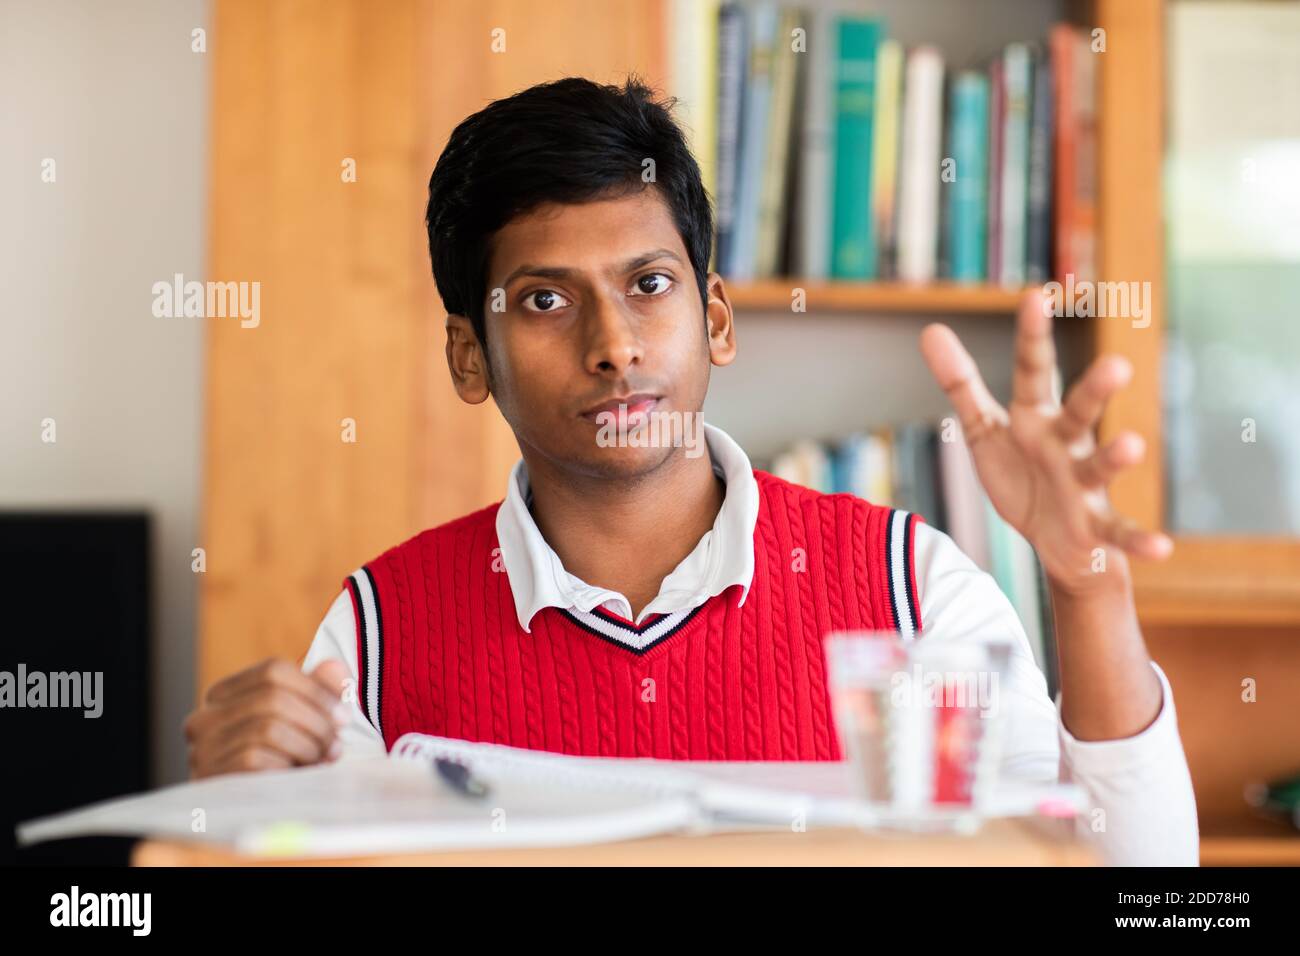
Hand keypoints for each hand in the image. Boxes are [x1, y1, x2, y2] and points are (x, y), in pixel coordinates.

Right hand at [184, 658, 350, 777]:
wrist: (256, 815)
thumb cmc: (281, 761)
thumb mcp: (301, 722)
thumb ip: (318, 690)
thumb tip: (336, 668)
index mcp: (223, 695)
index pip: (273, 671)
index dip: (316, 690)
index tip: (343, 715)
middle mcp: (204, 718)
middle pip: (273, 697)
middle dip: (316, 722)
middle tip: (336, 745)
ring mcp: (202, 749)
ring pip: (268, 728)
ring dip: (306, 746)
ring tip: (321, 760)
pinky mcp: (208, 779)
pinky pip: (254, 759)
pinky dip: (286, 766)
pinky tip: (297, 776)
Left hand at [919, 289, 1172, 594]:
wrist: (1053, 540)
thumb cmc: (1022, 474)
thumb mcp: (985, 429)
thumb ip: (961, 382)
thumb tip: (930, 328)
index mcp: (1036, 417)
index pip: (1034, 371)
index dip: (1033, 336)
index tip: (1035, 296)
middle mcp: (1066, 443)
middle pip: (1080, 412)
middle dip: (1096, 391)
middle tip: (1116, 366)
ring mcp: (1083, 484)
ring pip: (1101, 466)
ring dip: (1116, 457)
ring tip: (1131, 445)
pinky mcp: (1095, 527)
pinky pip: (1119, 533)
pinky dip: (1140, 541)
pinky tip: (1162, 548)